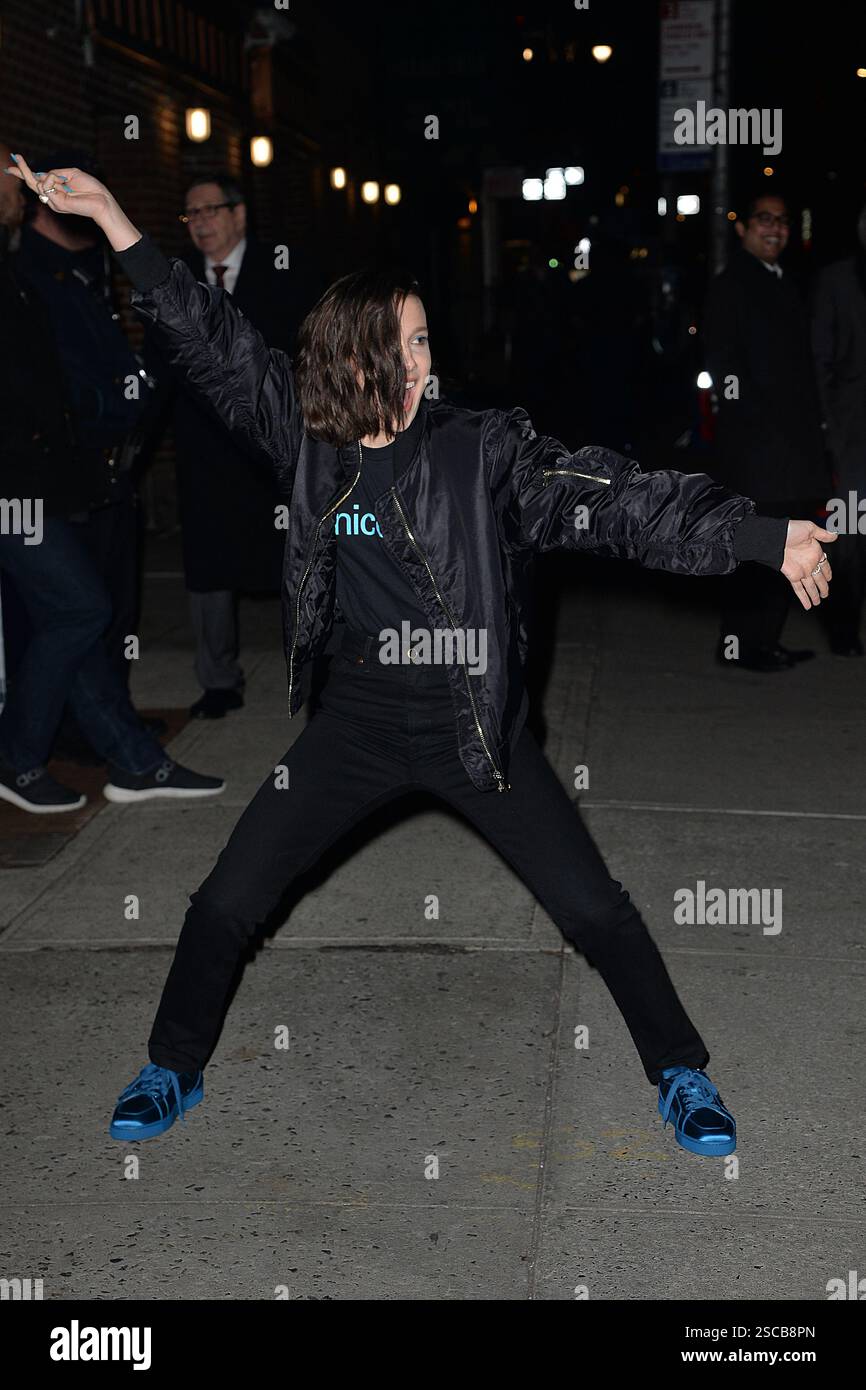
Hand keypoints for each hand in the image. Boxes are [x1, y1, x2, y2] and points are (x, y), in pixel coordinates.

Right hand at [4, 153, 139, 250]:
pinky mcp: (57, 203)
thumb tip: (44, 174)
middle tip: (14, 161)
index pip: (37, 180)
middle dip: (22, 172)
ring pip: (37, 184)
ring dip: (44, 176)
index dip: (24, 172)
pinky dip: (51, 179)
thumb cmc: (91, 188)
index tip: (14, 162)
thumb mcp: (71, 174)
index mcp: (56, 187)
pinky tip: (60, 180)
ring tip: (58, 177)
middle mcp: (53, 195)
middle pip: (32, 183)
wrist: (102, 200)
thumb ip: (56, 173)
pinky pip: (46, 186)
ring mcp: (54, 201)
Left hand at [780, 519, 835, 608]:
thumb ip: (823, 534)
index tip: (829, 578)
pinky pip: (799, 589)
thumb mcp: (810, 528)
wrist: (775, 537)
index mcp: (815, 552)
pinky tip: (807, 605)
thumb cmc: (791, 531)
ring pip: (810, 587)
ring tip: (818, 602)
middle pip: (818, 579)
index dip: (827, 572)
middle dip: (823, 587)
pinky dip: (804, 598)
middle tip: (825, 594)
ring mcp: (801, 571)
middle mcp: (809, 563)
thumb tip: (834, 536)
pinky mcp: (793, 576)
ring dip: (814, 595)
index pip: (824, 565)